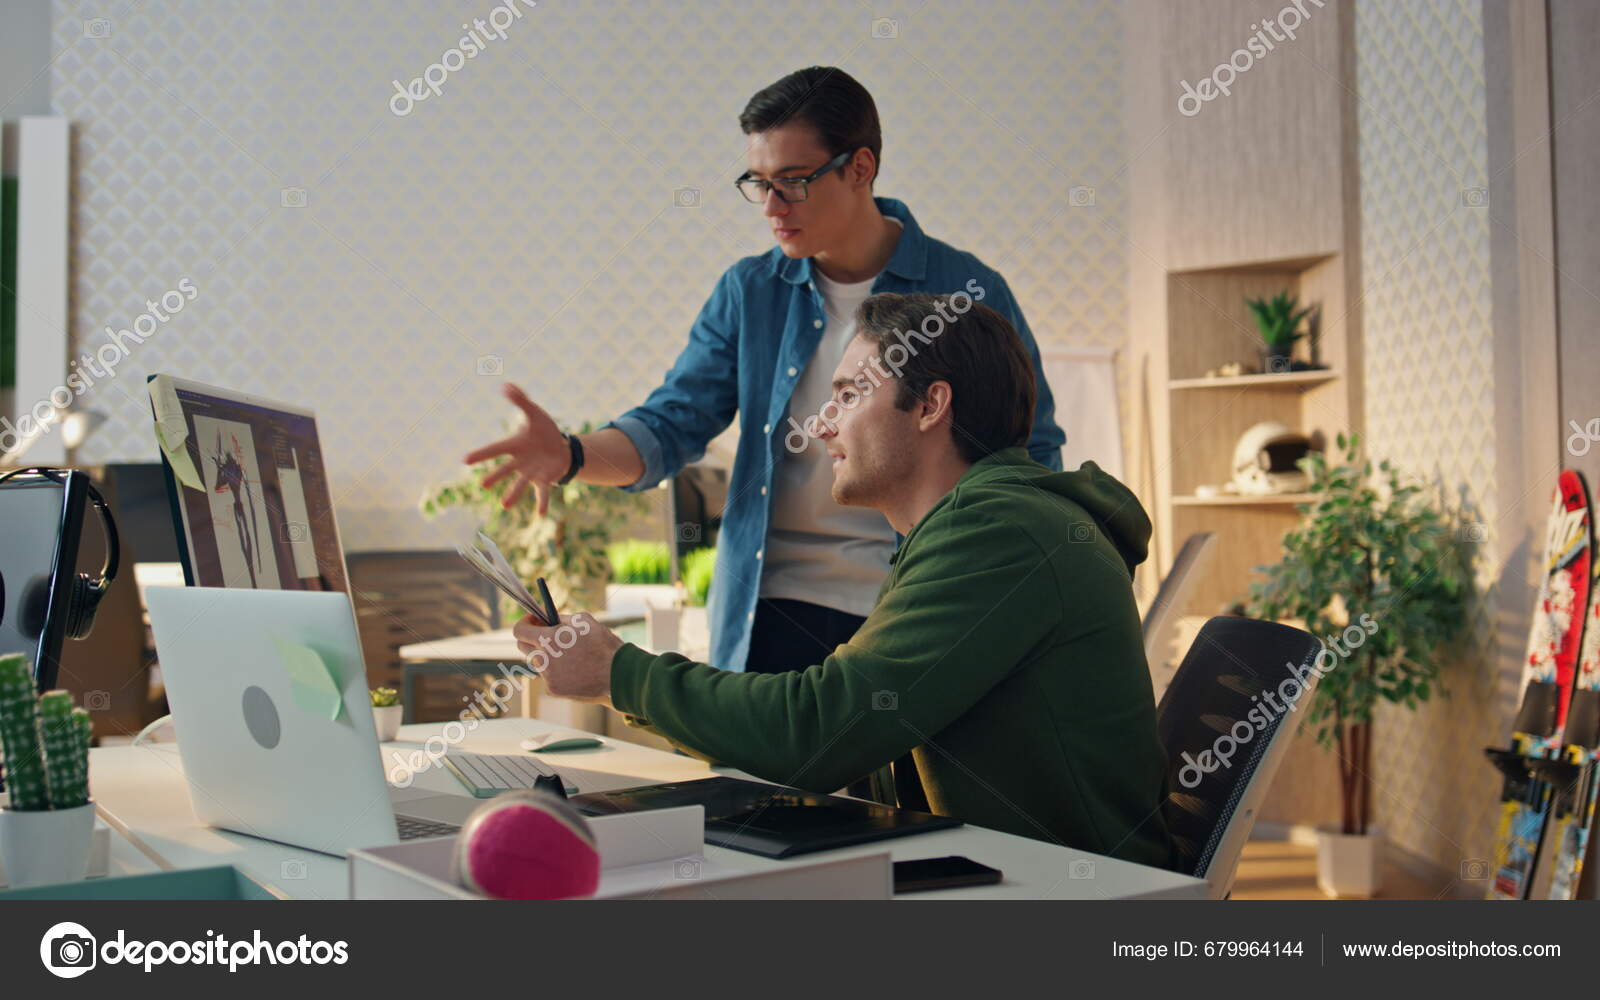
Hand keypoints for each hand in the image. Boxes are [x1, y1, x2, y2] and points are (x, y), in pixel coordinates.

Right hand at [463, 383, 569, 514]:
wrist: (560, 448)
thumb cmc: (543, 431)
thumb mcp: (535, 413)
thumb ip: (521, 400)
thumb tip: (506, 384)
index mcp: (514, 445)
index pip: (495, 449)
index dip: (481, 455)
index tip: (465, 460)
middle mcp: (519, 462)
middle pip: (505, 469)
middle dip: (495, 476)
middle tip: (484, 485)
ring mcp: (530, 473)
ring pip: (520, 485)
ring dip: (513, 495)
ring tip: (504, 505)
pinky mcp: (543, 480)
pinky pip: (542, 493)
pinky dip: (541, 503)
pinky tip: (540, 515)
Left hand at [514, 612, 621, 706]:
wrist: (617, 676)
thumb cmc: (604, 645)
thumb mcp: (585, 621)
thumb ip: (562, 619)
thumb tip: (549, 619)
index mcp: (548, 639)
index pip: (519, 630)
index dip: (524, 623)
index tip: (532, 621)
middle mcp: (543, 659)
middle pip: (523, 647)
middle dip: (532, 639)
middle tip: (546, 636)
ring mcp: (547, 676)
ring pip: (538, 662)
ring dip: (547, 656)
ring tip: (569, 656)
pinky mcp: (553, 690)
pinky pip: (548, 677)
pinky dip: (557, 672)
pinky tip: (575, 670)